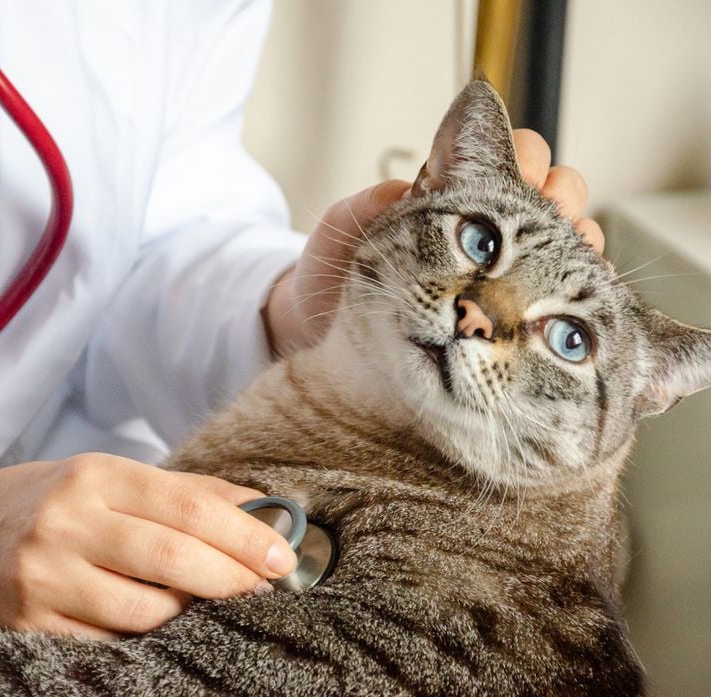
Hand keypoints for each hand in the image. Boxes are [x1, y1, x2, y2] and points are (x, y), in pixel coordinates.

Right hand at [0, 453, 296, 638]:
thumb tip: (260, 507)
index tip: (281, 555)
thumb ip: (183, 490)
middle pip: (174, 557)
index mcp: (94, 475)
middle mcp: (67, 522)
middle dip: (234, 579)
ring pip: (147, 611)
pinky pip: (110, 641)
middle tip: (267, 588)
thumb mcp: (105, 475)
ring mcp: (44, 578)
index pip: (189, 505)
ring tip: (207, 604)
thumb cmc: (41, 499)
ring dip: (192, 614)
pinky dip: (147, 636)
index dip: (244, 534)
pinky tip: (160, 623)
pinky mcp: (29, 625)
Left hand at [264, 129, 604, 355]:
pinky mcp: (514, 311)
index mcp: (456, 193)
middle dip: (559, 195)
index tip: (518, 175)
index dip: (526, 157)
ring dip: (577, 237)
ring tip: (565, 250)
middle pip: (558, 189)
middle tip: (543, 216)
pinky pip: (568, 287)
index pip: (515, 155)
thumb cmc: (333, 274)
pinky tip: (579, 285)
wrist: (326, 331)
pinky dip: (581, 281)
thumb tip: (407, 188)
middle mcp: (490, 226)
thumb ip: (370, 205)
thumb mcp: (342, 232)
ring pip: (573, 235)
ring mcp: (508, 267)